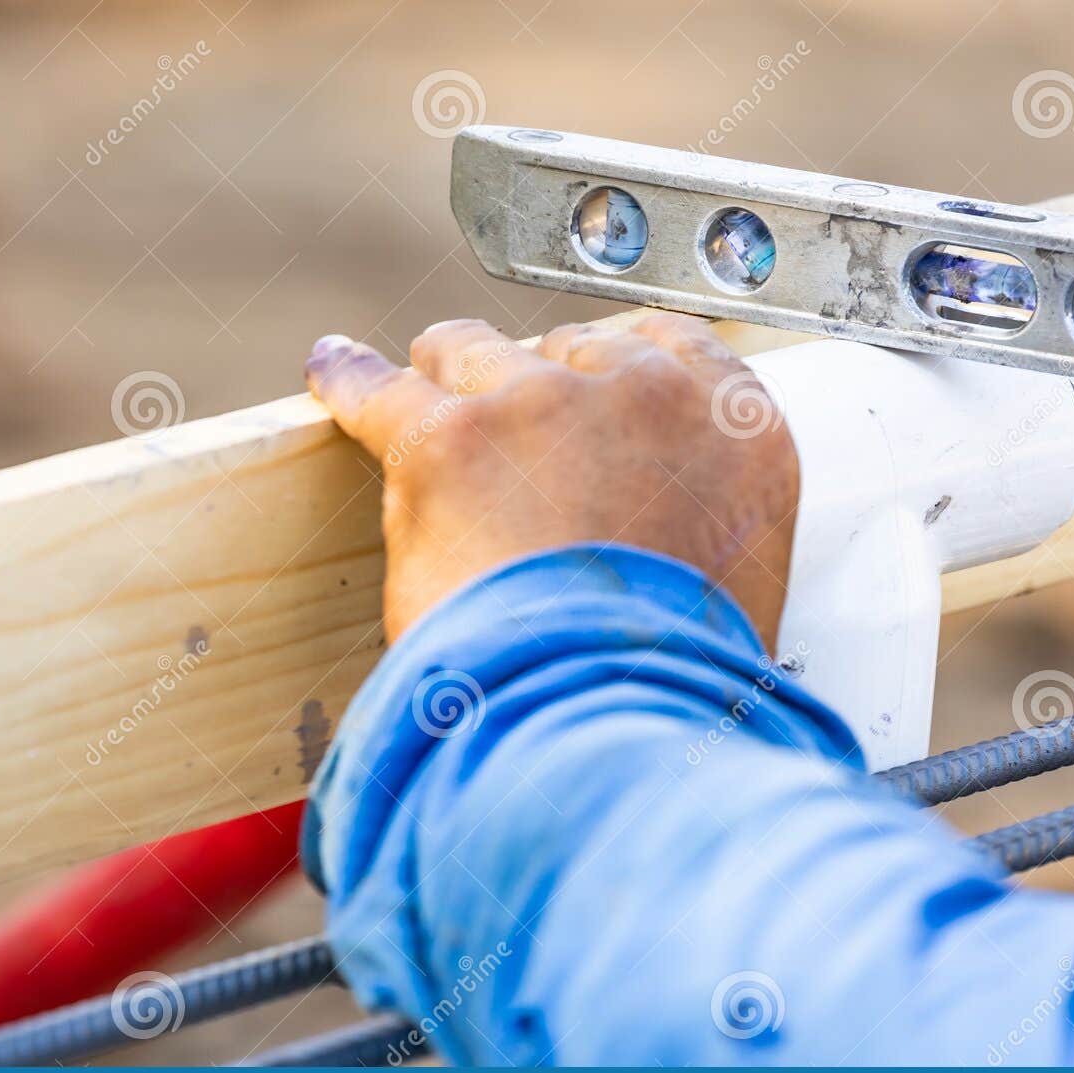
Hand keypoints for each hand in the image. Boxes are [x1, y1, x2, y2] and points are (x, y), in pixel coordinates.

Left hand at [304, 315, 798, 648]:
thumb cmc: (677, 684)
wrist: (613, 724)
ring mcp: (542, 406)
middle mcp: (647, 397)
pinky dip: (351, 383)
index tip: (589, 373)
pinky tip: (335, 371)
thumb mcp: (737, 591)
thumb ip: (703, 531)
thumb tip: (662, 547)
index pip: (675, 348)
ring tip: (424, 394)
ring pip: (474, 356)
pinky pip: (379, 390)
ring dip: (451, 381)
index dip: (616, 363)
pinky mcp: (447, 439)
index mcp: (737, 432)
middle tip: (508, 431)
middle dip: (535, 382)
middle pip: (568, 349)